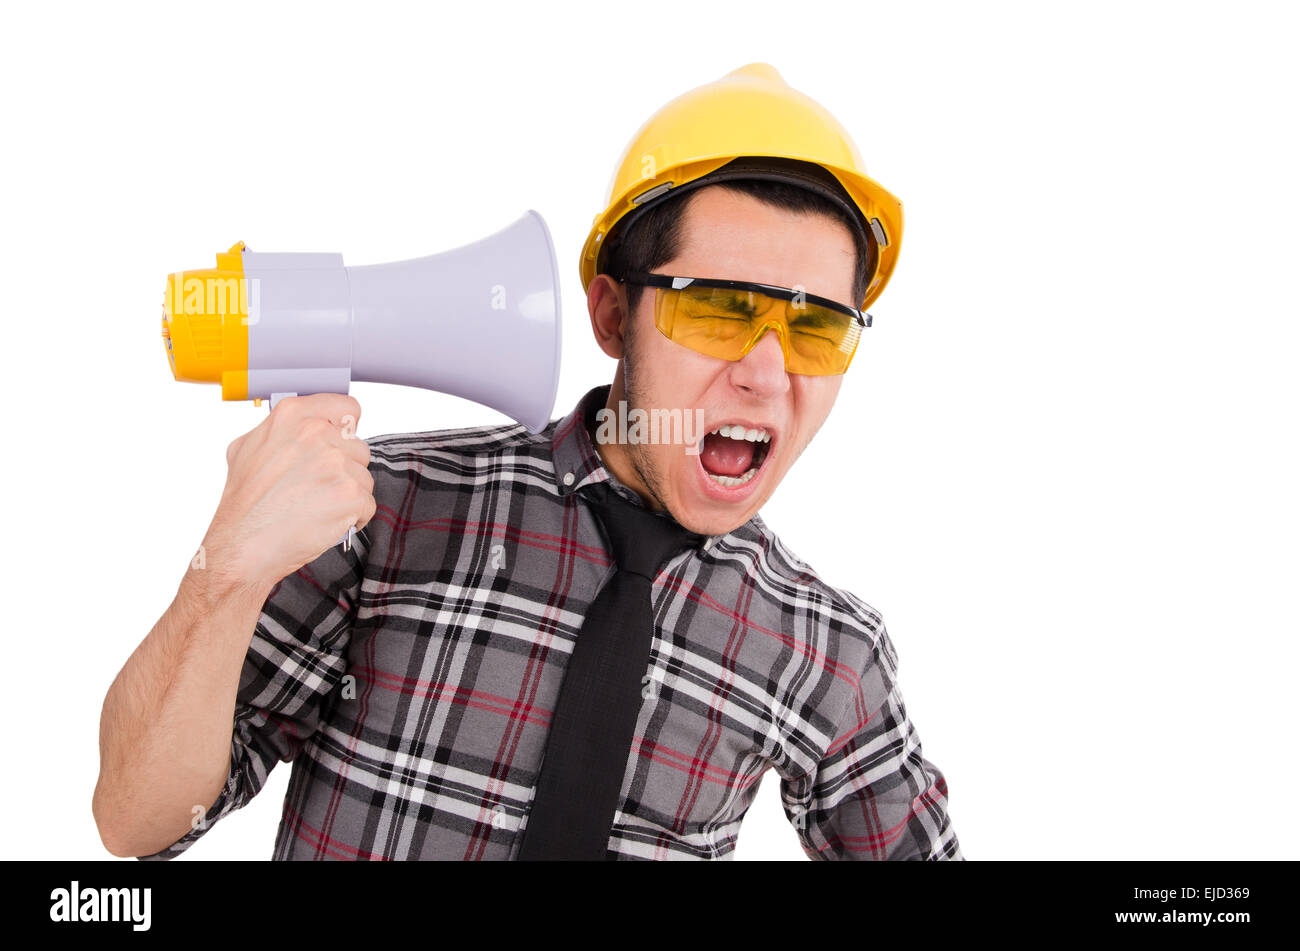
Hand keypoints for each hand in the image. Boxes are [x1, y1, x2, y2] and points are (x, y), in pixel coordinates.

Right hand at [199, 394, 375, 592]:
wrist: (242, 546)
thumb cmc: (244, 503)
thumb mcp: (247, 448)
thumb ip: (280, 429)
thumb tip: (302, 423)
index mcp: (292, 415)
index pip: (347, 407)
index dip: (345, 429)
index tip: (337, 443)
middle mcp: (316, 433)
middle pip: (358, 446)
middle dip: (344, 468)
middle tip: (315, 487)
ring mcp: (335, 463)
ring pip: (364, 476)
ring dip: (347, 494)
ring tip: (316, 506)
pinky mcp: (350, 494)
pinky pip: (367, 503)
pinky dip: (353, 517)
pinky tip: (325, 521)